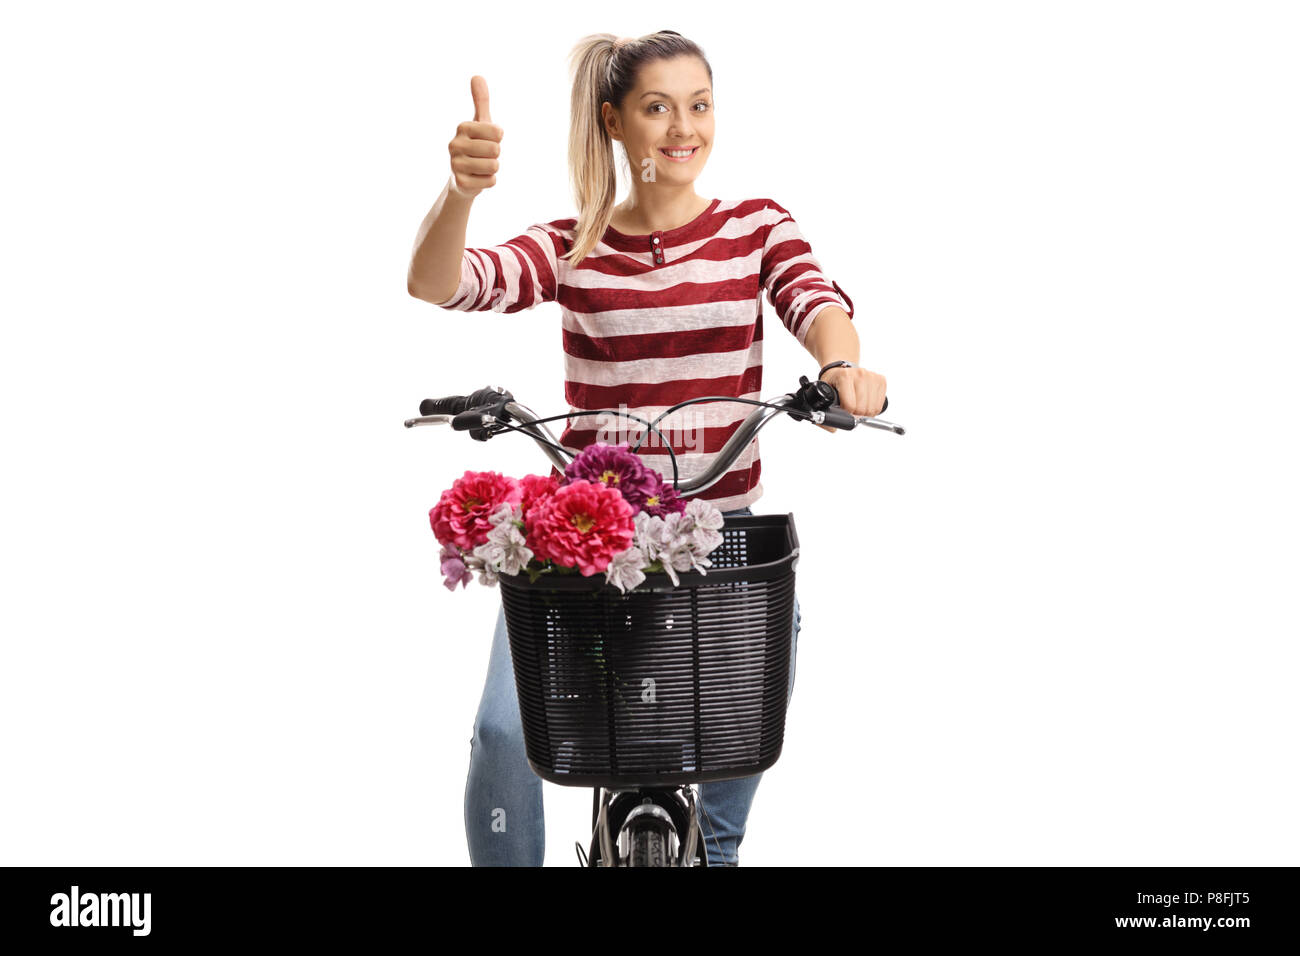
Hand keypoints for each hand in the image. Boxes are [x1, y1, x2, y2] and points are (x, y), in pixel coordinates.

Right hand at [448, 75, 502, 197]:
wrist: (463, 175)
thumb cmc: (476, 144)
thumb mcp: (480, 122)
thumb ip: (481, 100)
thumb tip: (477, 76)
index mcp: (462, 127)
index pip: (497, 132)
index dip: (498, 138)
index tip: (487, 139)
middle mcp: (455, 144)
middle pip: (495, 149)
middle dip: (495, 155)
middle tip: (484, 155)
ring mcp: (455, 165)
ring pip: (494, 166)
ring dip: (492, 168)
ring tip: (481, 166)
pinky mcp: (461, 183)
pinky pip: (490, 181)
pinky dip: (488, 181)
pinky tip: (477, 178)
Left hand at [819, 366, 886, 430]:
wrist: (841, 370)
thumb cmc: (833, 382)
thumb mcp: (825, 393)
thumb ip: (825, 411)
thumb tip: (833, 428)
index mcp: (844, 376)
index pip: (851, 405)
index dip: (846, 412)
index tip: (843, 409)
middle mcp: (860, 374)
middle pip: (862, 408)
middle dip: (856, 413)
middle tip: (850, 408)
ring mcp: (872, 376)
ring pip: (873, 408)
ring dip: (865, 412)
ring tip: (857, 406)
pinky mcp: (881, 380)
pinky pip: (880, 404)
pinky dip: (873, 408)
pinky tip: (865, 403)